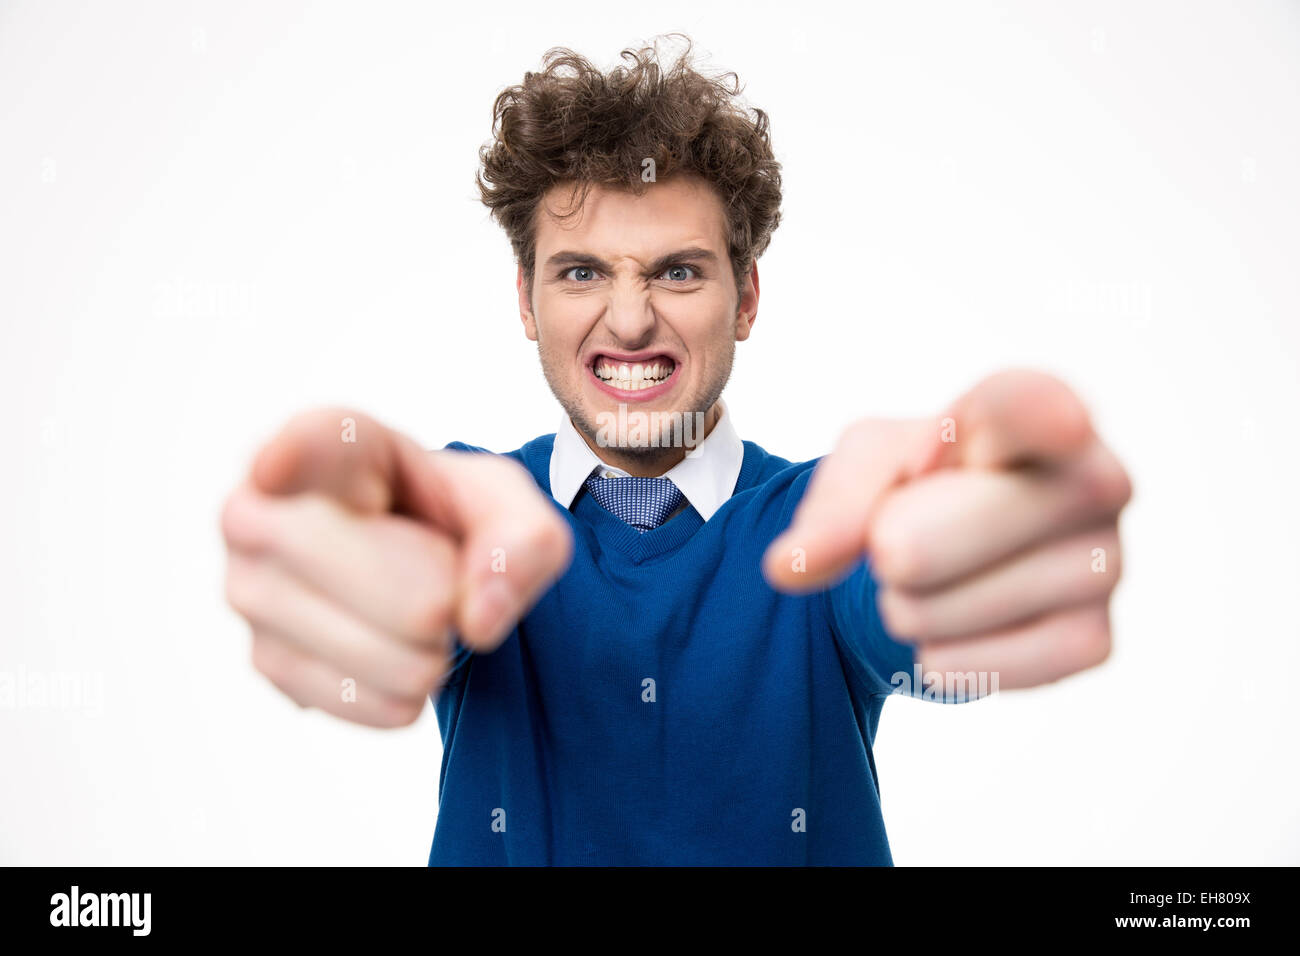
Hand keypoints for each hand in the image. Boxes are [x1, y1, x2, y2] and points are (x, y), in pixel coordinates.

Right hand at [220, 409, 573, 726]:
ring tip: (421, 617)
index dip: (291, 453)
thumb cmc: (451, 519)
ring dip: (429, 655)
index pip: (305, 443)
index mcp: (328, 447)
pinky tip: (399, 656)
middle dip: (436, 597)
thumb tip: (480, 619)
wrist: (417, 572)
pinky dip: (405, 695)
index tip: (276, 465)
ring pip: (376, 653)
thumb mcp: (510, 508)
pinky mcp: (266, 657)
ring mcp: (250, 587)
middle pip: (369, 577)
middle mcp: (262, 511)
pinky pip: (363, 698)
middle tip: (442, 584)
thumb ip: (526, 541)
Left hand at [762, 370, 1131, 691]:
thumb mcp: (862, 468)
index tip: (1061, 422)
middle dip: (901, 545)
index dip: (1046, 417)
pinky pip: (993, 664)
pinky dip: (943, 659)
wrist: (940, 555)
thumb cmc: (911, 486)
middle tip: (893, 546)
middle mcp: (1096, 479)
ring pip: (971, 602)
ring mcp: (1105, 561)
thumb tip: (787, 569)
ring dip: (912, 607)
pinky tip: (942, 634)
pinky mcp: (1093, 637)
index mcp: (1036, 411)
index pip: (1040, 408)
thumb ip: (830, 505)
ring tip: (920, 585)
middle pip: (980, 519)